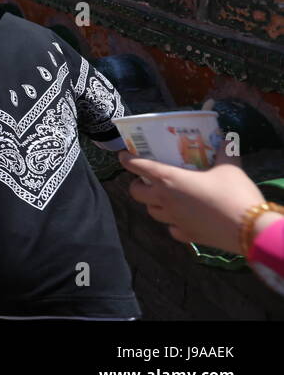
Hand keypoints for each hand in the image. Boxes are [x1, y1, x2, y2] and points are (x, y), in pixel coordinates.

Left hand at [120, 147, 265, 249]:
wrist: (251, 229)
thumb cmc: (235, 193)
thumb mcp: (230, 167)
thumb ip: (224, 152)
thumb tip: (227, 138)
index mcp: (169, 179)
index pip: (139, 167)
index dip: (128, 160)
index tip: (123, 156)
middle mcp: (165, 200)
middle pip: (136, 193)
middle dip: (136, 185)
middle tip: (145, 179)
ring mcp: (174, 220)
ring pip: (151, 212)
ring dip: (152, 204)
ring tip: (163, 197)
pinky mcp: (187, 235)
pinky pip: (171, 228)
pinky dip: (172, 223)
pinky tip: (181, 219)